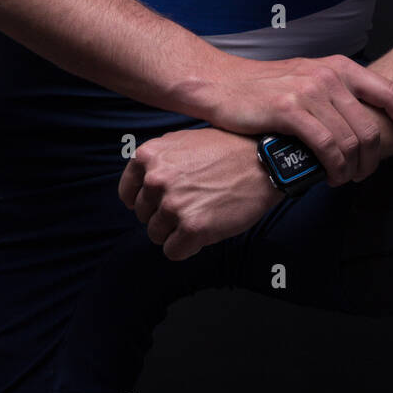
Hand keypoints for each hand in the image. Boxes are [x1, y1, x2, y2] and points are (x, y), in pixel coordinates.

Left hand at [118, 126, 283, 260]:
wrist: (264, 161)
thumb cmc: (229, 148)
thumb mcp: (184, 140)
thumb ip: (160, 160)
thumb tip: (144, 183)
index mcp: (149, 156)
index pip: (128, 193)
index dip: (145, 200)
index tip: (159, 203)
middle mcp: (156, 180)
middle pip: (143, 215)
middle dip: (163, 214)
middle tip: (192, 204)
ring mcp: (173, 205)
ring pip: (156, 235)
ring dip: (176, 231)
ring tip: (201, 214)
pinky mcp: (192, 227)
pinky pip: (173, 252)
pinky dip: (187, 247)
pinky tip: (205, 230)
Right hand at [202, 54, 392, 186]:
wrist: (221, 84)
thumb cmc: (264, 87)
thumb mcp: (308, 78)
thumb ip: (337, 94)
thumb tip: (366, 123)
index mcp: (339, 67)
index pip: (391, 92)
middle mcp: (329, 76)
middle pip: (371, 127)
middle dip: (373, 160)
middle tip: (362, 175)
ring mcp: (309, 91)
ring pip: (351, 141)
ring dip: (351, 170)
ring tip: (342, 179)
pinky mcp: (289, 109)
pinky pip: (326, 147)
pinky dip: (333, 168)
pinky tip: (327, 176)